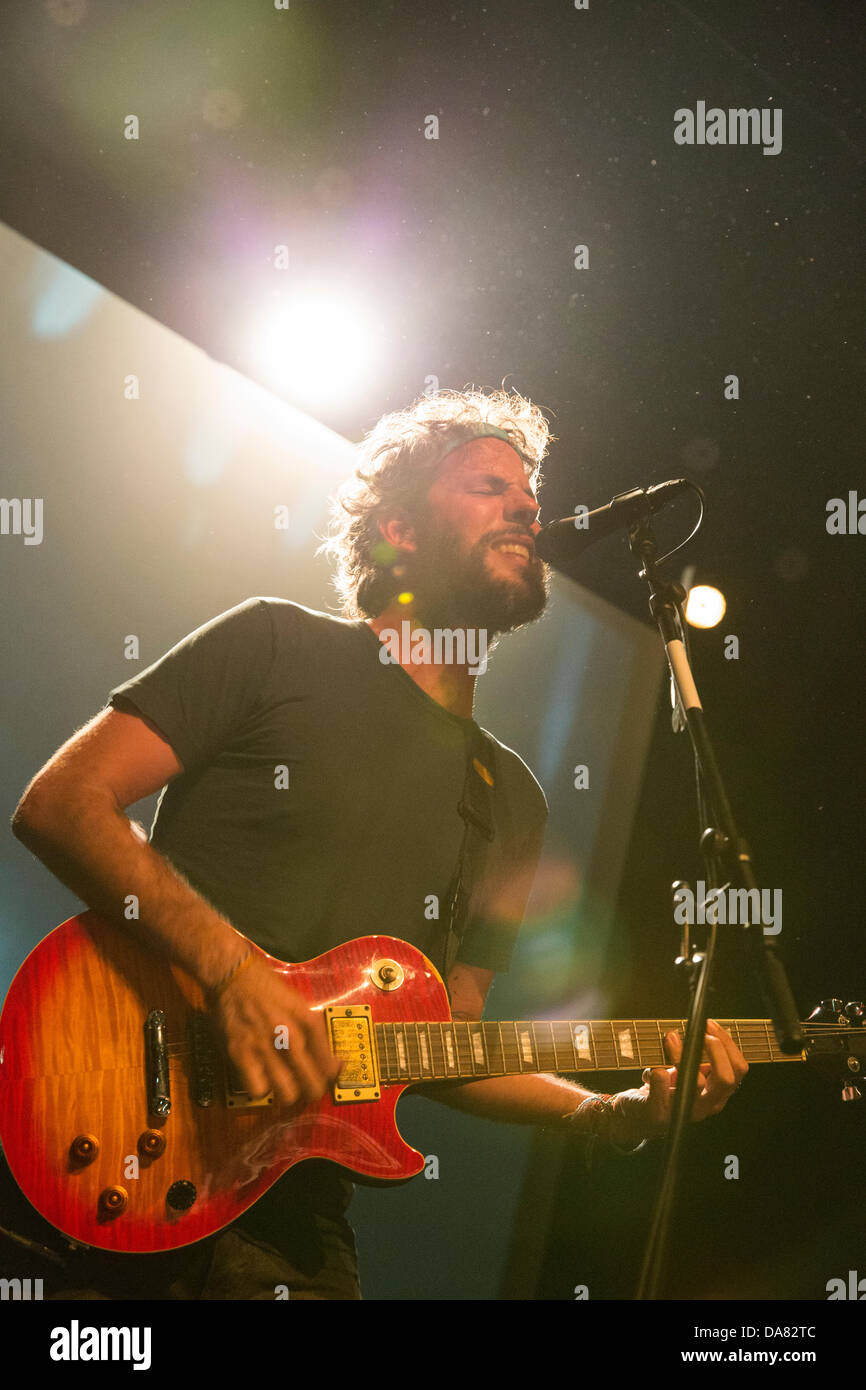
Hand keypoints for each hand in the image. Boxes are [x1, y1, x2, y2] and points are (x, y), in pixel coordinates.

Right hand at [211, 956, 342, 1105]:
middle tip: (308, 1089)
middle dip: (313, 1092)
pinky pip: (258, 1090)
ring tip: (286, 1089)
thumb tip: (326, 1057)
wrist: (233, 973)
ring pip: (287, 1093)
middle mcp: (289, 1035)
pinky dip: (261, 1090)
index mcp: (307, 1021)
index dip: (332, 1076)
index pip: (329, 1065)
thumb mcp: (297, 1003)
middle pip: (312, 1085)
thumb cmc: (265, 987)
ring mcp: (265, 1046)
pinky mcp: (241, 1053)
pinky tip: (261, 1081)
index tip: (330, 1076)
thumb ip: (310, 1028)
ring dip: (288, 1095)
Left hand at [609, 1019, 747, 1146]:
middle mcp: (706, 1105)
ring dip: (681, 1054)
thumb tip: (700, 1027)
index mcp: (717, 1093)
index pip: (738, 1070)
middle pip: (726, 1079)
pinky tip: (653, 1069)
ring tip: (669, 1039)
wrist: (637, 1113)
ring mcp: (685, 1112)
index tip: (710, 1025)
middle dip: (715, 1050)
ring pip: (695, 1082)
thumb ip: (699, 1055)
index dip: (728, 1044)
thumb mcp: (688, 1070)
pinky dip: (657, 1073)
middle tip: (698, 1034)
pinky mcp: (659, 1114)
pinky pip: (662, 1090)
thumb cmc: (665, 1087)